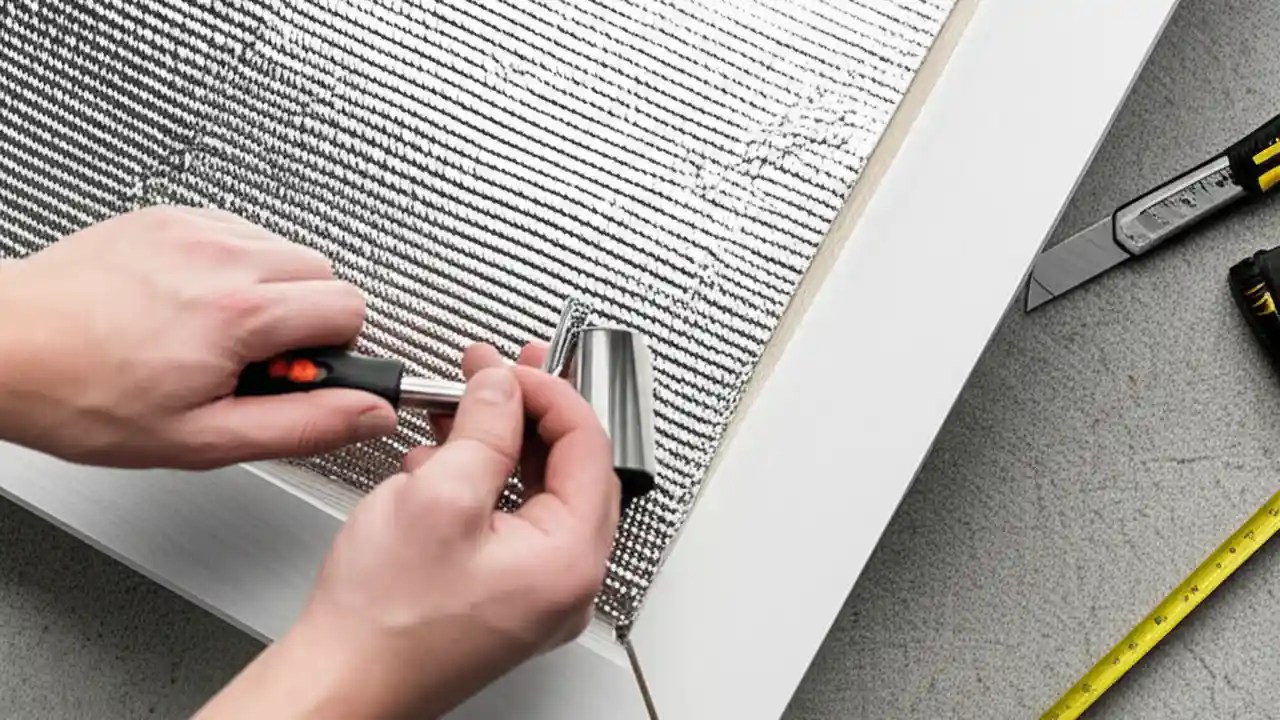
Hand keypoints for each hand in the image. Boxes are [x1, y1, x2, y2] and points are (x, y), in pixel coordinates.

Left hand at [0, 206, 396, 467]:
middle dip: (306, 320)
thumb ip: (302, 424)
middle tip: (255, 359)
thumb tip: (367, 412)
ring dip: (272, 292)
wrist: (2, 348)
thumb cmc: (84, 395)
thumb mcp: (203, 438)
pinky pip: (239, 232)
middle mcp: (221, 257)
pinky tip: (194, 304)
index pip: (349, 308)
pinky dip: (235, 268)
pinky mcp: (169, 215)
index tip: (295, 375)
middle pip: (324, 273)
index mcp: (238, 314)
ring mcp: (193, 229)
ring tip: (218, 332)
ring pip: (284, 249)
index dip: (334, 351)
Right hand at [197, 344, 620, 718]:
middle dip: (528, 411)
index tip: (513, 365)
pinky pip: (510, 522)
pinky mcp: (502, 597)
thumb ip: (485, 428)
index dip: (549, 391)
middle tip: (499, 372)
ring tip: (461, 409)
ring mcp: (535, 593)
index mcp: (569, 559)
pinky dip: (482, 482)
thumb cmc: (382, 623)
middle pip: (570, 468)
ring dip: (500, 442)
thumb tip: (504, 386)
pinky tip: (441, 462)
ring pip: (537, 492)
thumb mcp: (437, 496)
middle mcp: (565, 582)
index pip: (588, 446)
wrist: (340, 685)